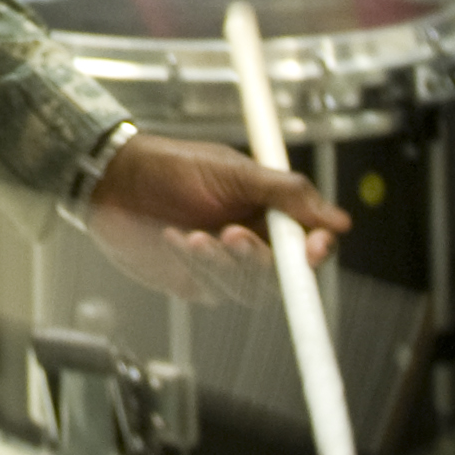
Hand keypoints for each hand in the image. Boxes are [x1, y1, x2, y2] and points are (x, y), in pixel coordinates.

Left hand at [82, 130, 346, 300]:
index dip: (316, 251)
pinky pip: (212, 288)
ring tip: (194, 237)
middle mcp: (254, 240)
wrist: (115, 180)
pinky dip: (194, 266)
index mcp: (270, 210)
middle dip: (260, 259)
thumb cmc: (173, 165)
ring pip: (248, 287)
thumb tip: (339, 221)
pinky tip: (173, 240)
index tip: (313, 250)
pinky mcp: (197, 281)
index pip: (310, 241)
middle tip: (233, 236)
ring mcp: (226, 265)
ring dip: (224, 265)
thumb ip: (286, 194)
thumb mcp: (234, 171)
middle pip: (283, 274)